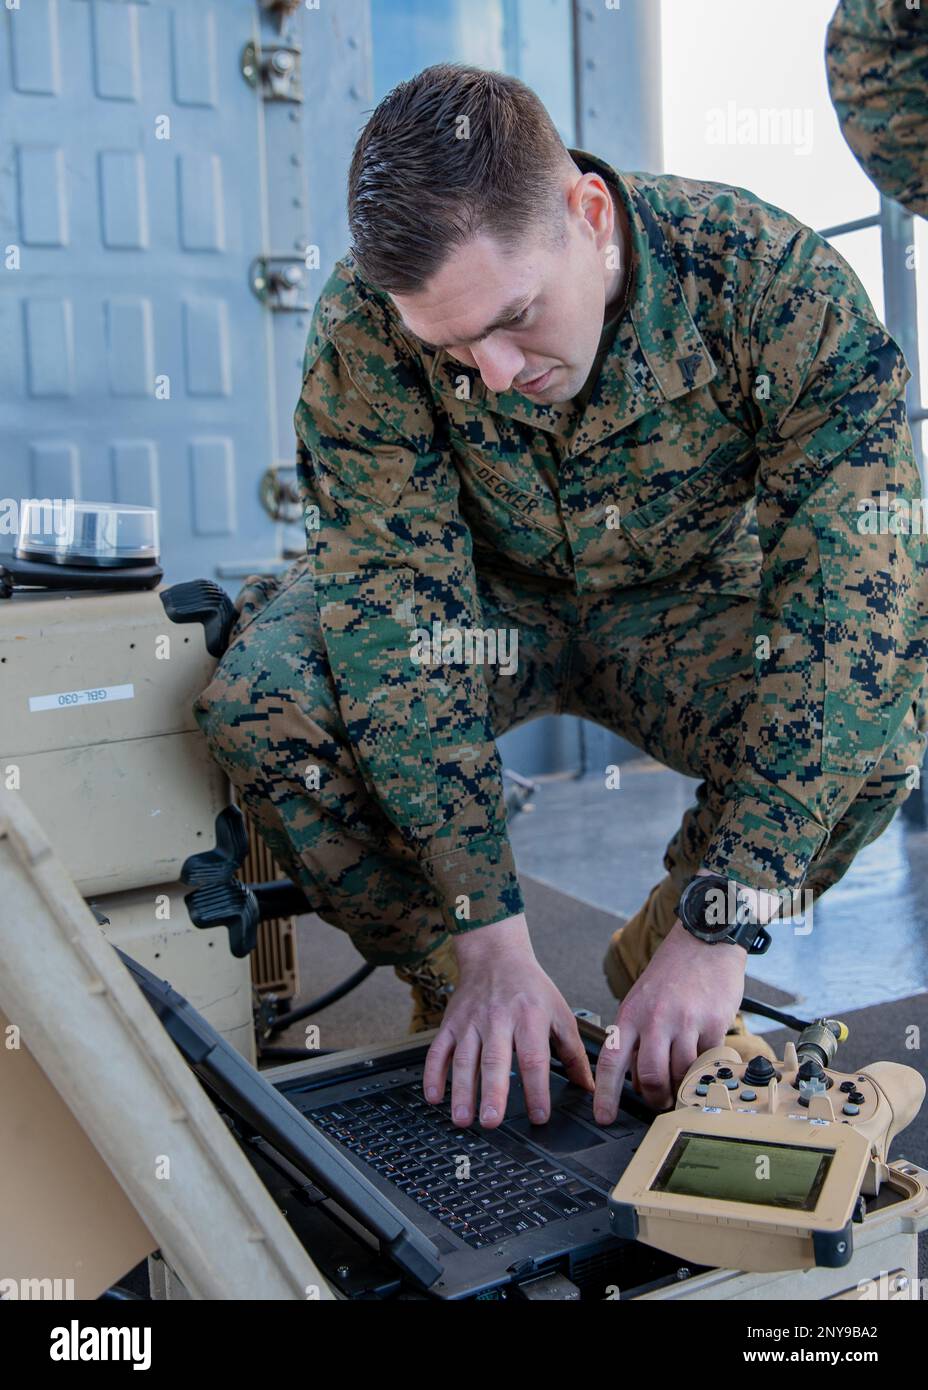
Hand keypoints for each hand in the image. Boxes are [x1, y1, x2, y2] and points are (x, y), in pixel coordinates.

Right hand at [422, 914, 594, 1128]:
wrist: (495, 955)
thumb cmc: (530, 988)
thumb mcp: (559, 1014)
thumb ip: (573, 1053)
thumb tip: (588, 1087)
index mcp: (529, 1017)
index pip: (534, 1058)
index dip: (537, 1089)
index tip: (539, 1116)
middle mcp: (497, 1018)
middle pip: (494, 1059)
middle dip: (492, 1093)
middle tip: (492, 1122)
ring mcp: (470, 1021)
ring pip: (463, 1059)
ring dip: (461, 1091)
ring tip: (462, 1120)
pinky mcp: (450, 1023)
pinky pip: (437, 1050)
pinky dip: (433, 1075)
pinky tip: (434, 1098)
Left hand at [594, 918, 746, 1119]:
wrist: (704, 942)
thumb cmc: (672, 972)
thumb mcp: (641, 999)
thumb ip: (636, 1034)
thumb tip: (635, 1077)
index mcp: (631, 1013)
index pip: (612, 1060)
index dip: (605, 1094)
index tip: (603, 1117)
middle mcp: (656, 1018)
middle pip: (650, 1076)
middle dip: (654, 1098)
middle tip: (660, 1101)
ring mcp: (686, 1021)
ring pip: (681, 1073)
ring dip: (681, 1085)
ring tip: (682, 1080)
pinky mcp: (714, 1023)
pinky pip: (708, 1061)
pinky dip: (704, 1067)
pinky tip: (703, 1058)